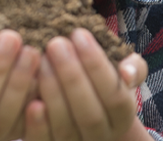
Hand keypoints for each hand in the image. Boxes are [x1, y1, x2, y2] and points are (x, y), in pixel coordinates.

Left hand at [23, 29, 148, 140]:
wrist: (73, 106)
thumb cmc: (96, 78)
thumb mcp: (118, 70)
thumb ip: (131, 67)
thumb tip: (126, 72)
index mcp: (122, 116)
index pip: (116, 95)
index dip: (97, 65)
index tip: (79, 33)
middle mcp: (102, 136)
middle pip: (90, 113)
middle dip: (72, 75)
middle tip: (55, 43)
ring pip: (66, 126)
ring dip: (52, 91)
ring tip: (39, 58)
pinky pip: (44, 140)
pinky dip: (38, 124)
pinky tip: (31, 101)